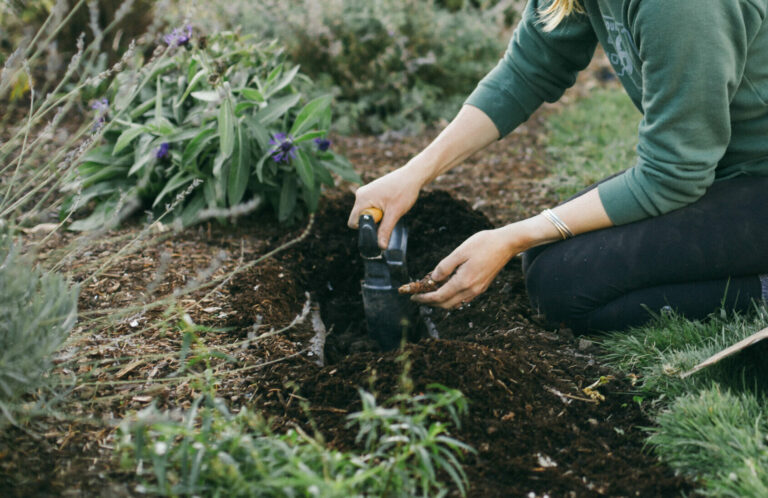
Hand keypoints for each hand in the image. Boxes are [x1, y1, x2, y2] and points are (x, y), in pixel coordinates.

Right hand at [347, 167, 422, 248]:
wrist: (413, 176)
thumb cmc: (404, 191)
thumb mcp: (394, 213)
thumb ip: (385, 230)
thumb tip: (381, 247)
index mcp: (362, 198)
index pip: (353, 222)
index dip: (365, 229)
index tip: (379, 225)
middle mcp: (360, 194)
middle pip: (360, 218)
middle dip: (373, 222)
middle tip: (388, 215)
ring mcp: (366, 192)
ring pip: (366, 213)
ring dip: (378, 216)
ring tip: (391, 208)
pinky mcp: (372, 192)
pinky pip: (371, 207)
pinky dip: (380, 210)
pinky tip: (391, 205)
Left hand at [412, 225, 527, 308]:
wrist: (506, 244)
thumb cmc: (483, 244)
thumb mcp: (460, 251)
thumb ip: (445, 266)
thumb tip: (433, 279)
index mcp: (464, 281)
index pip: (439, 297)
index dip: (424, 298)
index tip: (413, 297)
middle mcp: (471, 290)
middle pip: (445, 304)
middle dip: (430, 303)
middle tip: (418, 297)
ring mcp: (477, 290)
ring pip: (454, 303)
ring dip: (440, 301)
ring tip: (429, 293)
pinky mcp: (481, 287)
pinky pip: (462, 298)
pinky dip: (451, 297)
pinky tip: (445, 289)